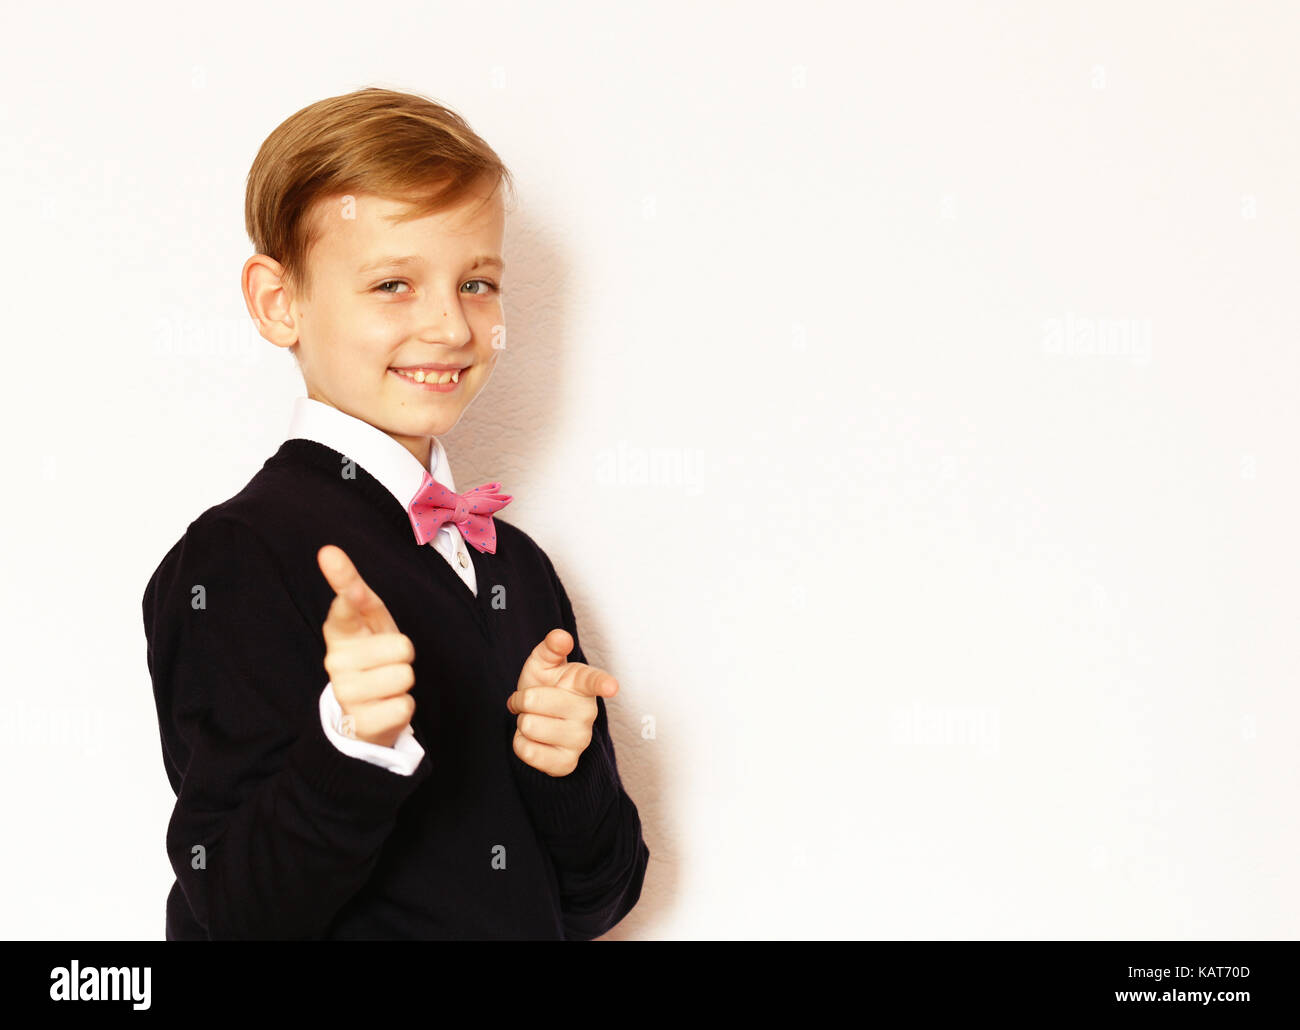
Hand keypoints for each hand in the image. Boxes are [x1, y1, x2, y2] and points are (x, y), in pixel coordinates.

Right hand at [317, 544, 415, 749]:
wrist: (364, 712)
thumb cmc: (372, 655)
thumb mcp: (370, 622)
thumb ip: (354, 588)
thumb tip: (327, 550)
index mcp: (339, 632)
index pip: (344, 607)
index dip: (347, 587)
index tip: (336, 565)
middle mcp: (336, 662)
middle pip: (402, 647)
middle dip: (405, 655)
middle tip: (388, 662)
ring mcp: (346, 694)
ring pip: (405, 676)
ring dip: (404, 681)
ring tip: (386, 685)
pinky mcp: (361, 723)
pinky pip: (405, 706)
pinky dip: (403, 707)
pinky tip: (384, 706)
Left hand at [506, 628, 618, 776]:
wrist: (539, 721)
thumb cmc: (544, 687)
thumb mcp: (544, 663)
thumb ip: (551, 648)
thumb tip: (560, 636)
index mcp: (584, 683)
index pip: (594, 681)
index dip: (603, 683)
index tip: (611, 686)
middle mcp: (588, 712)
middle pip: (533, 701)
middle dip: (521, 700)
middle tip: (529, 701)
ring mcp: (580, 740)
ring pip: (528, 726)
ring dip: (522, 722)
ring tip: (535, 720)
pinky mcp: (566, 764)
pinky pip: (526, 751)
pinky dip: (520, 743)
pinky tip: (535, 740)